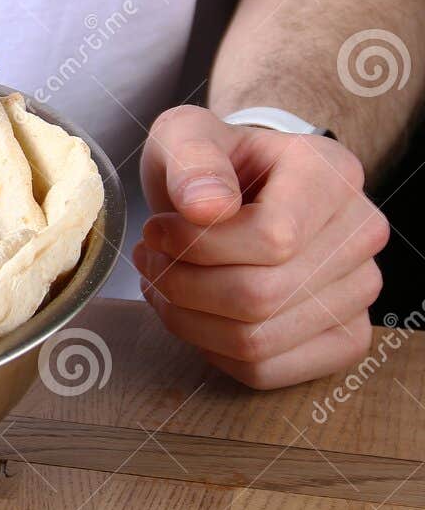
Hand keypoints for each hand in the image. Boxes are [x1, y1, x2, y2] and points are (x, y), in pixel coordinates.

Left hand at [135, 105, 387, 388]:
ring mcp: (360, 290)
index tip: (156, 229)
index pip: (271, 238)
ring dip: (187, 319)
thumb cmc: (209, 165)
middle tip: (148, 260)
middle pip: (259, 296)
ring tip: (162, 283)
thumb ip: (192, 160)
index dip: (195, 245)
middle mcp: (361, 233)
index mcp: (332, 175)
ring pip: (256, 340)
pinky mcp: (342, 337)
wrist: (231, 191)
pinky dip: (210, 350)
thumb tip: (208, 207)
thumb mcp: (185, 137)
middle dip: (180, 284)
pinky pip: (265, 371)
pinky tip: (192, 313)